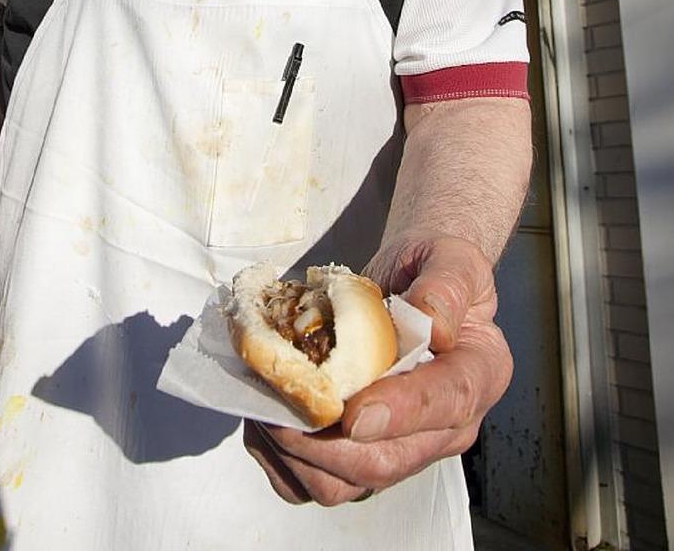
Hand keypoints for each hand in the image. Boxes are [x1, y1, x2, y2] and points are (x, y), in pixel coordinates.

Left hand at [243, 236, 511, 504]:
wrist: (410, 282)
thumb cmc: (432, 268)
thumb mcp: (451, 258)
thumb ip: (446, 286)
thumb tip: (434, 324)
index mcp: (478, 374)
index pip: (446, 403)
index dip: (400, 413)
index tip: (354, 412)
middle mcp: (445, 426)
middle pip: (386, 461)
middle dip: (326, 443)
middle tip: (280, 405)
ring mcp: (402, 447)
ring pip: (345, 483)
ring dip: (295, 454)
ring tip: (264, 408)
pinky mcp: (363, 454)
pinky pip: (318, 481)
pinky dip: (281, 461)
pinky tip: (263, 419)